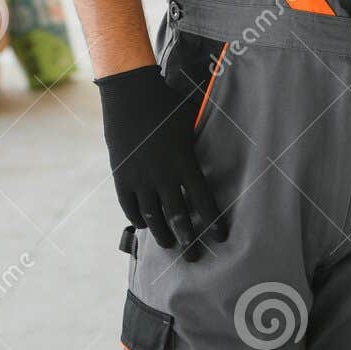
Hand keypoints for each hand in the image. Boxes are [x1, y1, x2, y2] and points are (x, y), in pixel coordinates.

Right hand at [93, 65, 226, 259]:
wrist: (129, 92)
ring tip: (169, 245)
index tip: (221, 238)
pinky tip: (144, 225)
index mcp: (183, 161)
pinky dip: (137, 219)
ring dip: (162, 235)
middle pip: (177, 216)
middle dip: (188, 240)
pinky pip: (130, 206)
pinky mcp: (121, 175)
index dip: (213, 222)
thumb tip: (228, 140)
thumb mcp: (192, 120)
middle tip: (195, 257)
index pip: (203, 200)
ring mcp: (139, 176)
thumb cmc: (166, 102)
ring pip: (152, 217)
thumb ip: (206, 137)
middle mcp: (162, 174)